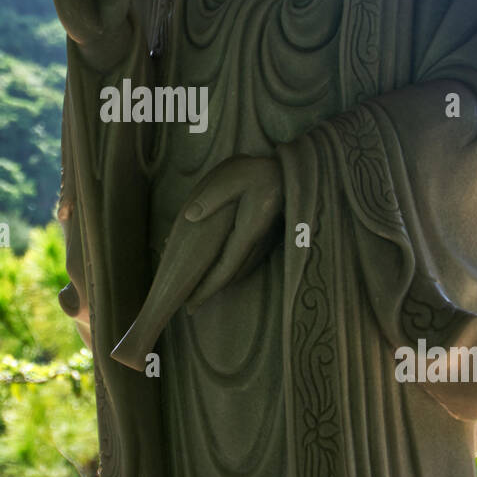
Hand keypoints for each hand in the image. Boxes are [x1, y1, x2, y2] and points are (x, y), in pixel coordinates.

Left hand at [183, 155, 283, 311]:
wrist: (286, 169)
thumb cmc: (256, 171)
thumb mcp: (230, 178)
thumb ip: (211, 198)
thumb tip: (189, 217)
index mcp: (246, 231)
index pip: (225, 268)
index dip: (207, 288)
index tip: (191, 303)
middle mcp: (257, 242)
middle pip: (232, 275)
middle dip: (211, 291)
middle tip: (191, 307)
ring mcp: (263, 240)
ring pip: (241, 270)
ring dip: (222, 283)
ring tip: (202, 292)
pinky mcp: (264, 235)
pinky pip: (247, 261)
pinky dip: (231, 271)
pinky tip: (221, 271)